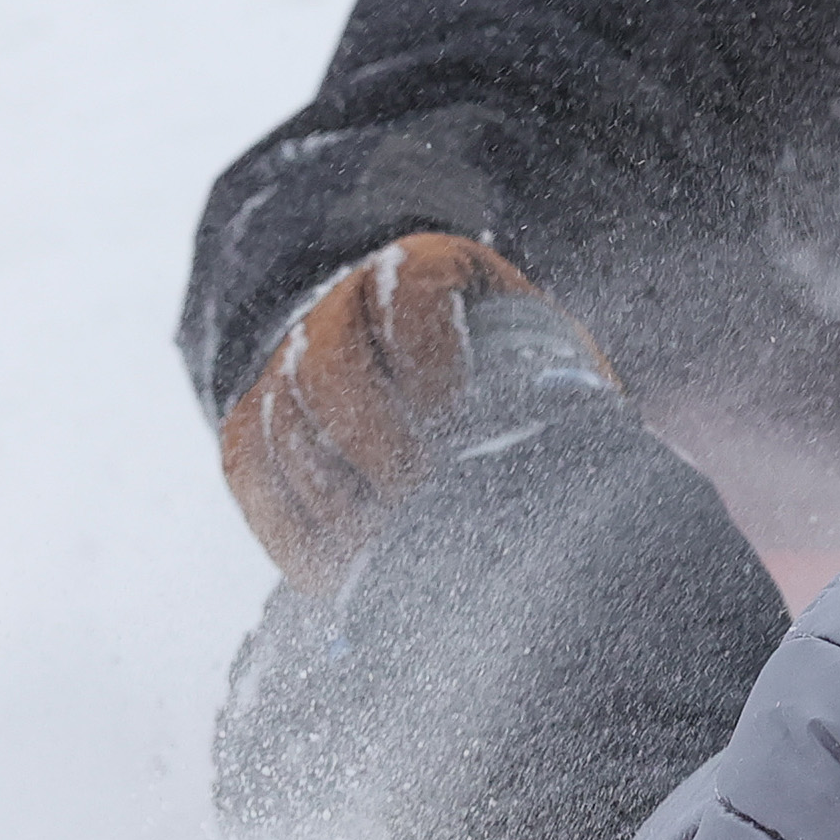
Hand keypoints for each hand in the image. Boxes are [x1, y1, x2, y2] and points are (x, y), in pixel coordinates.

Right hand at [216, 232, 612, 588]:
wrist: (419, 365)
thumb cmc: (512, 371)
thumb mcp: (543, 355)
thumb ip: (557, 388)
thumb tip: (587, 457)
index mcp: (424, 271)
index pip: (409, 298)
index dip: (430, 359)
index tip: (464, 419)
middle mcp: (340, 307)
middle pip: (329, 369)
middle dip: (378, 443)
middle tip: (426, 501)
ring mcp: (287, 363)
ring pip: (282, 424)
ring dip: (336, 496)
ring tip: (393, 547)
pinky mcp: (254, 425)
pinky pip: (251, 474)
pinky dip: (292, 527)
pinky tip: (342, 569)